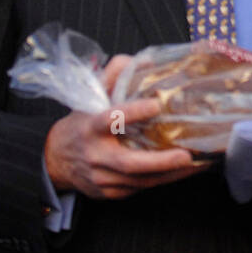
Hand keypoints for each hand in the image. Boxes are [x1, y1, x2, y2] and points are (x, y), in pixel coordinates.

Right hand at [43, 54, 210, 199]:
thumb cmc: (81, 125)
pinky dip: (163, 181)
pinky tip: (182, 172)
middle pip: (128, 163)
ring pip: (139, 180)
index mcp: (90, 127)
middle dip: (159, 161)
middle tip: (185, 155)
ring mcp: (102, 177)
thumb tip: (142, 60)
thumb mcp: (89, 98)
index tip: (155, 105)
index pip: (110, 120)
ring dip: (170, 174)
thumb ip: (114, 77)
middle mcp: (96, 155)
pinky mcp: (110, 192)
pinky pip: (140, 188)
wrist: (55, 160)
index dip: (132, 113)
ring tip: (196, 164)